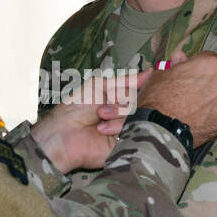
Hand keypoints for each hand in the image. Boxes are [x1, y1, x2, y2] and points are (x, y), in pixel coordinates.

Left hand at [32, 68, 149, 171]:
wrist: (64, 132)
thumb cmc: (77, 107)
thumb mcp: (101, 86)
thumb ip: (128, 81)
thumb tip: (151, 72)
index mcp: (122, 100)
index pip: (143, 90)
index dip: (146, 86)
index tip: (151, 80)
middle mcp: (128, 114)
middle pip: (143, 102)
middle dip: (124, 100)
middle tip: (103, 107)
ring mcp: (129, 129)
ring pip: (140, 116)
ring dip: (118, 114)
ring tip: (100, 118)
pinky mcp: (127, 144)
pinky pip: (135, 130)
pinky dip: (118, 126)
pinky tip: (102, 130)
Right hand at [136, 50, 216, 146]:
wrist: (160, 130)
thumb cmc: (157, 101)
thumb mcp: (160, 75)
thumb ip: (175, 64)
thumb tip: (179, 58)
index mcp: (207, 65)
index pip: (208, 57)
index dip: (196, 64)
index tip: (189, 71)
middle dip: (205, 80)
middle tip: (188, 89)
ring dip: (208, 98)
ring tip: (189, 106)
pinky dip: (209, 114)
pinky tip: (194, 117)